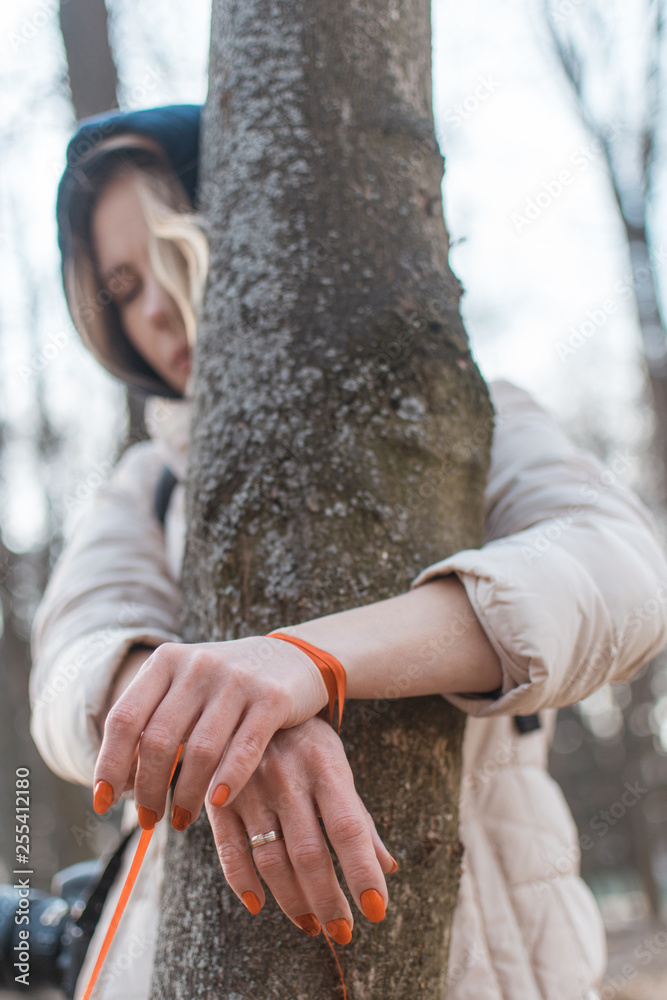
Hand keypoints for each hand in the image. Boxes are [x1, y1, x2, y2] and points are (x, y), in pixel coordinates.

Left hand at [93, 637, 328, 825]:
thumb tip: (119, 785)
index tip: (103, 803)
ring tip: (182, 821)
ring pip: (200, 750)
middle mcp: (198, 666)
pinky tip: (217, 803)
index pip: (124, 718)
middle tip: (149, 820)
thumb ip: (154, 724)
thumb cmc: (227, 687)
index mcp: (167, 661)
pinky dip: (228, 781)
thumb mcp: (186, 690)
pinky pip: (244, 749)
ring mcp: (236, 680)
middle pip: (158, 739)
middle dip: (147, 789)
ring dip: (185, 795)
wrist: (294, 657)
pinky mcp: (272, 697)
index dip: (109, 764)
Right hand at [206, 716, 396, 943]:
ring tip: (313, 924)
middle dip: (329, 900)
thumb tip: (387, 866)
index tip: (377, 911)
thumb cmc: (305, 741)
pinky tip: (260, 905)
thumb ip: (358, 816)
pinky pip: (229, 851)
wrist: (250, 697)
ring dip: (293, 901)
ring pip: (272, 859)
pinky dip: (243, 883)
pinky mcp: (219, 798)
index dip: (363, 873)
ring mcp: (250, 788)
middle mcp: (287, 777)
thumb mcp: (336, 765)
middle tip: (344, 932)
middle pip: (310, 852)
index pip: (349, 828)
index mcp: (325, 765)